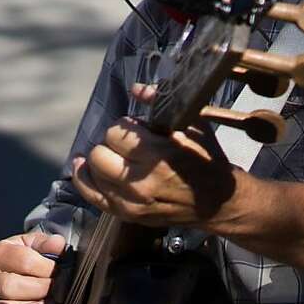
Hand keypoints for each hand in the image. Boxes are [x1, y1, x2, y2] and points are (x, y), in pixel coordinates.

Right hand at [0, 229, 65, 303]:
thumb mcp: (39, 245)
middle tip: (59, 289)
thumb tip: (57, 245)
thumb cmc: (34, 258)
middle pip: (8, 286)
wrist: (27, 278)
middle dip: (40, 288)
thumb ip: (48, 243)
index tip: (61, 271)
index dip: (46, 267)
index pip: (22, 260)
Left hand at [69, 114, 238, 228]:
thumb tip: (137, 89)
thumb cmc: (207, 160)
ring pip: (92, 173)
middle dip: (111, 144)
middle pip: (99, 153)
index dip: (125, 127)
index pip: (116, 132)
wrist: (218, 202)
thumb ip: (163, 106)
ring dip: (100, 160)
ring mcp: (131, 201)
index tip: (138, 130)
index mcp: (159, 155)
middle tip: (126, 146)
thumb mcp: (194, 127)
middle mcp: (141, 181)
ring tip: (111, 156)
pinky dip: (85, 179)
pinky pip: (91, 195)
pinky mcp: (127, 214)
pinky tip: (85, 168)